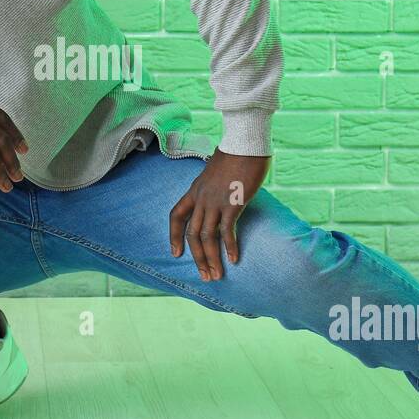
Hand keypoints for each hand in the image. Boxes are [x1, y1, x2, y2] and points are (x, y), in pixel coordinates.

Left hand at [169, 149, 269, 281]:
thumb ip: (214, 186)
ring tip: (216, 275)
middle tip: (205, 276)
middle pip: (192, 234)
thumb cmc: (236, 153)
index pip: (176, 215)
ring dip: (211, 258)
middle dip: (197, 258)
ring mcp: (215, 202)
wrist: (244, 142)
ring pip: (207, 237)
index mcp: (195, 190)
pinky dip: (229, 246)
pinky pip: (227, 231)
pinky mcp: (232, 204)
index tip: (174, 253)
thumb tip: (221, 193)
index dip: (173, 236)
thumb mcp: (216, 171)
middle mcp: (201, 198)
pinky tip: (233, 259)